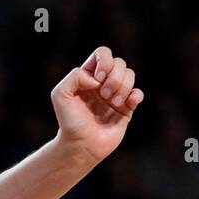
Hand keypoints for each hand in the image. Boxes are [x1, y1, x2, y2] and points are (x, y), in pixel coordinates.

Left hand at [50, 46, 144, 165]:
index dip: (104, 61)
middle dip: (114, 78)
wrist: (81, 145)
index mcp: (87, 75)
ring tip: (111, 102)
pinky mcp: (126, 109)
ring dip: (122, 88)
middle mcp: (102, 82)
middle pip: (120, 63)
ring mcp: (115, 94)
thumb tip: (97, 77)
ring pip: (130, 75)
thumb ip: (75, 77)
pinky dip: (135, 95)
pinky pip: (139, 93)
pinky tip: (125, 104)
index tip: (98, 77)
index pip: (102, 53)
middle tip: (102, 95)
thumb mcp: (60, 94)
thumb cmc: (69, 121)